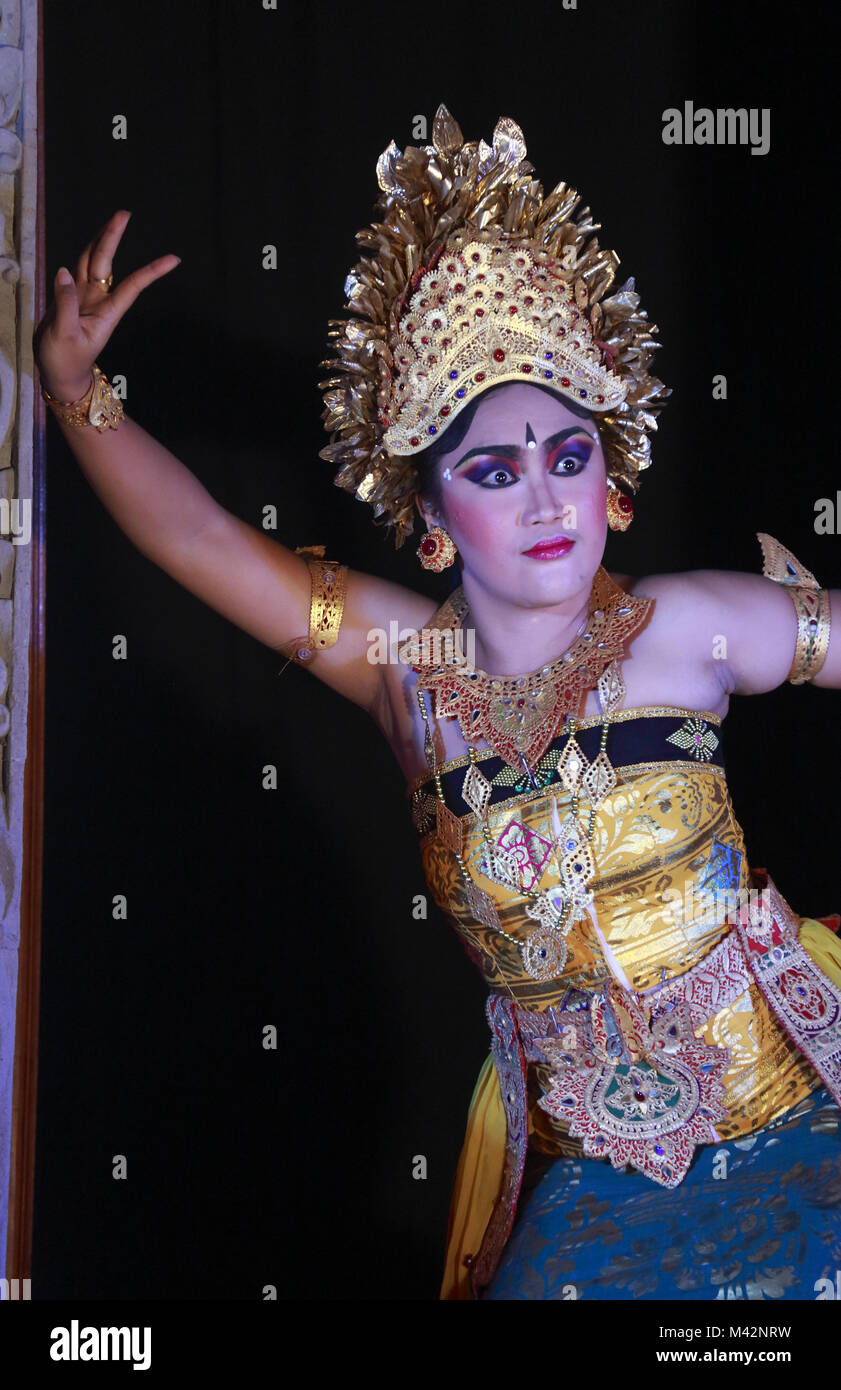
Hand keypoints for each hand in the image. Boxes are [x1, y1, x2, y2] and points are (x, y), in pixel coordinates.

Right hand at [33, 209, 180, 400]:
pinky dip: (82, 256)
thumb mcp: (64, 335)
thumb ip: (64, 304)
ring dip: (101, 240)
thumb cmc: (66, 360)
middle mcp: (98, 301)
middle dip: (113, 237)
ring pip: (91, 262)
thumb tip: (63, 272)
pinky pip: (76, 271)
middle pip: (105, 263)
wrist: (59, 374)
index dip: (151, 271)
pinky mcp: (70, 298)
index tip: (175, 259)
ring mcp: (84, 298)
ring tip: (112, 220)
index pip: (132, 285)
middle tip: (124, 213)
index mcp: (107, 312)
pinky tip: (91, 242)